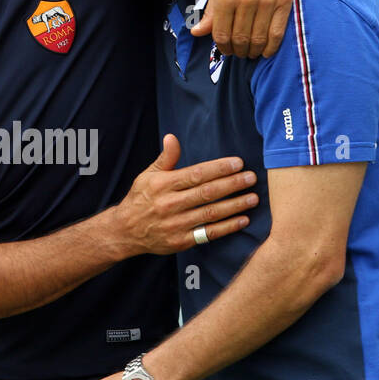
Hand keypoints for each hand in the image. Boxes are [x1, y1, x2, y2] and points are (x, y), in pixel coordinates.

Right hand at [112, 134, 256, 254]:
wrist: (125, 231)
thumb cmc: (140, 199)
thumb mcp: (147, 175)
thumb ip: (165, 158)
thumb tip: (172, 137)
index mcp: (163, 185)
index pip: (196, 174)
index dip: (218, 168)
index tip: (238, 163)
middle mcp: (170, 204)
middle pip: (206, 193)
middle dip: (232, 185)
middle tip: (251, 178)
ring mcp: (176, 224)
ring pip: (210, 213)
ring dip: (234, 205)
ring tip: (253, 198)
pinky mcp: (181, 241)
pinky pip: (208, 234)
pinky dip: (227, 227)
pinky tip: (243, 219)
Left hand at [192, 0, 299, 58]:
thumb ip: (210, 10)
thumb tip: (197, 32)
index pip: (220, 34)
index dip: (222, 46)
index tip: (224, 48)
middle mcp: (245, 0)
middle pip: (239, 39)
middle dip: (236, 51)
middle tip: (237, 51)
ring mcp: (266, 2)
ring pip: (257, 40)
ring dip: (251, 51)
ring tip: (249, 51)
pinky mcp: (283, 1)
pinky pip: (277, 33)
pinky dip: (270, 47)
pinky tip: (265, 51)